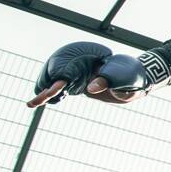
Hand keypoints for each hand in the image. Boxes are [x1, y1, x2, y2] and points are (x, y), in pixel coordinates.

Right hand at [27, 42, 149, 108]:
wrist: (140, 76)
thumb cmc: (132, 75)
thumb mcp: (122, 78)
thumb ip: (106, 81)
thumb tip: (90, 88)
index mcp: (88, 67)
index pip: (68, 75)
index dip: (58, 84)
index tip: (50, 92)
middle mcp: (83, 71)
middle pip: (59, 80)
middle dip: (46, 90)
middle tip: (31, 104)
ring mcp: (82, 78)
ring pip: (59, 86)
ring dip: (46, 94)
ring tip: (31, 104)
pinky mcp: (84, 85)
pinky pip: (66, 90)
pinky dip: (55, 95)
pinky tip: (42, 102)